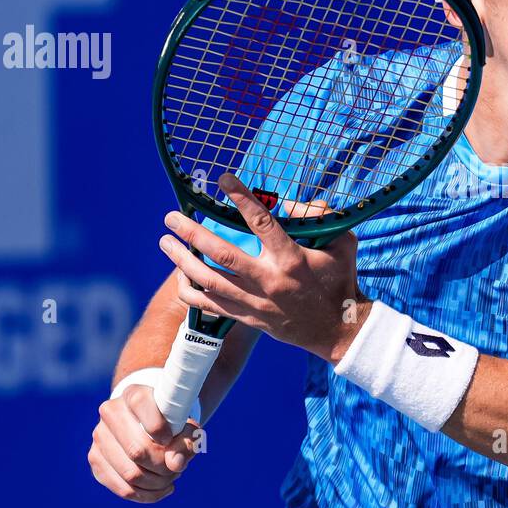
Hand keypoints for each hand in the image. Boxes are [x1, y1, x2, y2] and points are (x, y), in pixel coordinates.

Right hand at [88, 381, 199, 502]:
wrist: (147, 423)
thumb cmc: (172, 423)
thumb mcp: (186, 426)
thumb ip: (186, 441)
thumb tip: (175, 464)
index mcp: (134, 394)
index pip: (141, 406)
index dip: (160, 428)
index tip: (171, 439)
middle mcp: (110, 412)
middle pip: (137, 450)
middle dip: (164, 466)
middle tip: (178, 468)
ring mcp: (99, 436)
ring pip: (130, 473)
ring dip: (157, 482)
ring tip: (171, 477)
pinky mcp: (96, 459)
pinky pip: (122, 488)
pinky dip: (147, 495)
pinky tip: (162, 490)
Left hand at [157, 173, 370, 361]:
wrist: (338, 328)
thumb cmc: (340, 280)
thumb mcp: (343, 243)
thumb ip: (320, 218)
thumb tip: (289, 204)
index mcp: (292, 258)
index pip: (262, 222)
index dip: (242, 199)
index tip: (223, 179)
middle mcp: (270, 280)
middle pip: (223, 254)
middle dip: (192, 233)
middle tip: (171, 217)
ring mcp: (256, 302)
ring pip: (210, 280)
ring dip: (183, 260)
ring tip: (165, 242)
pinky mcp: (248, 318)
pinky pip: (211, 306)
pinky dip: (192, 292)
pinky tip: (180, 276)